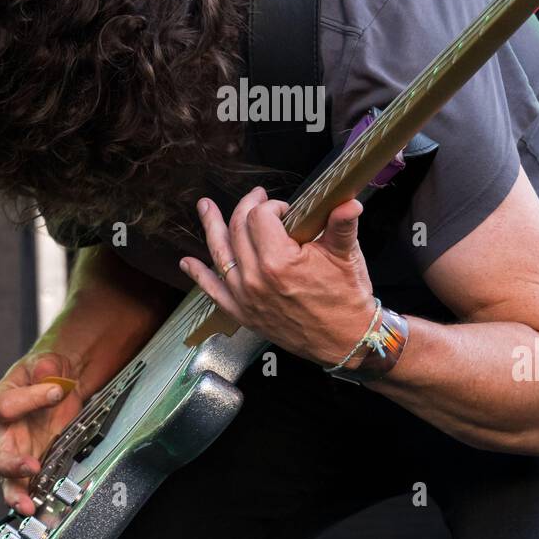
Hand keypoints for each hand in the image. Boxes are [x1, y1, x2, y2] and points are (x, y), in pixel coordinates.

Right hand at [0, 348, 87, 516]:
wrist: (58, 382)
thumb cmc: (45, 372)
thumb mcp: (45, 362)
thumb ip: (45, 369)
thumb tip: (49, 380)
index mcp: (2, 401)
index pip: (6, 406)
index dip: (30, 399)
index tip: (56, 391)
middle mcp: (6, 430)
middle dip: (12, 465)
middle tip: (32, 467)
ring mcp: (20, 450)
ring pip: (8, 479)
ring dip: (17, 493)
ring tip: (28, 505)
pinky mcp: (37, 461)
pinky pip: (29, 484)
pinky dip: (35, 496)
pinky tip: (42, 506)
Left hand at [179, 186, 376, 368]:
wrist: (344, 341)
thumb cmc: (346, 299)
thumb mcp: (346, 256)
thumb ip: (342, 224)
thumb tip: (350, 200)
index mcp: (279, 262)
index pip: (261, 217)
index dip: (273, 206)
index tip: (287, 209)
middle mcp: (255, 279)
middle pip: (238, 230)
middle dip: (246, 208)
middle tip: (256, 197)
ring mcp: (245, 297)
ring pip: (220, 254)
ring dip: (211, 227)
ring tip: (205, 208)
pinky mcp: (243, 313)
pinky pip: (213, 291)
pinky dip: (199, 275)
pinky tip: (188, 263)